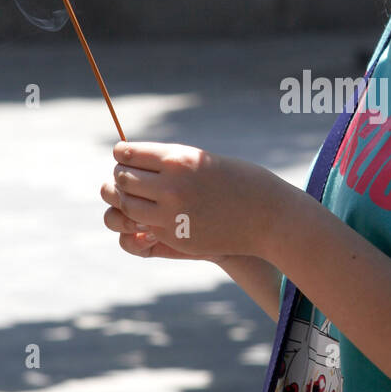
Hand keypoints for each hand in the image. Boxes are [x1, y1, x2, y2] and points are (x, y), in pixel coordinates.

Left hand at [100, 140, 281, 260]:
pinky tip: (153, 215)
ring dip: (126, 201)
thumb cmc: (240, 181)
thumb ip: (171, 163)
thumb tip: (135, 162)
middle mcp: (170, 186)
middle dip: (121, 178)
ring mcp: (171, 215)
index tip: (123, 156)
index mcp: (178, 159)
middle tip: (126, 178)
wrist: (269, 216)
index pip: (127, 154)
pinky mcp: (175, 237)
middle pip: (122, 180)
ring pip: (126, 206)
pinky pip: (143, 227)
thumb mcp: (203, 161)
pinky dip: (143, 221)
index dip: (122, 154)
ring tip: (134, 197)